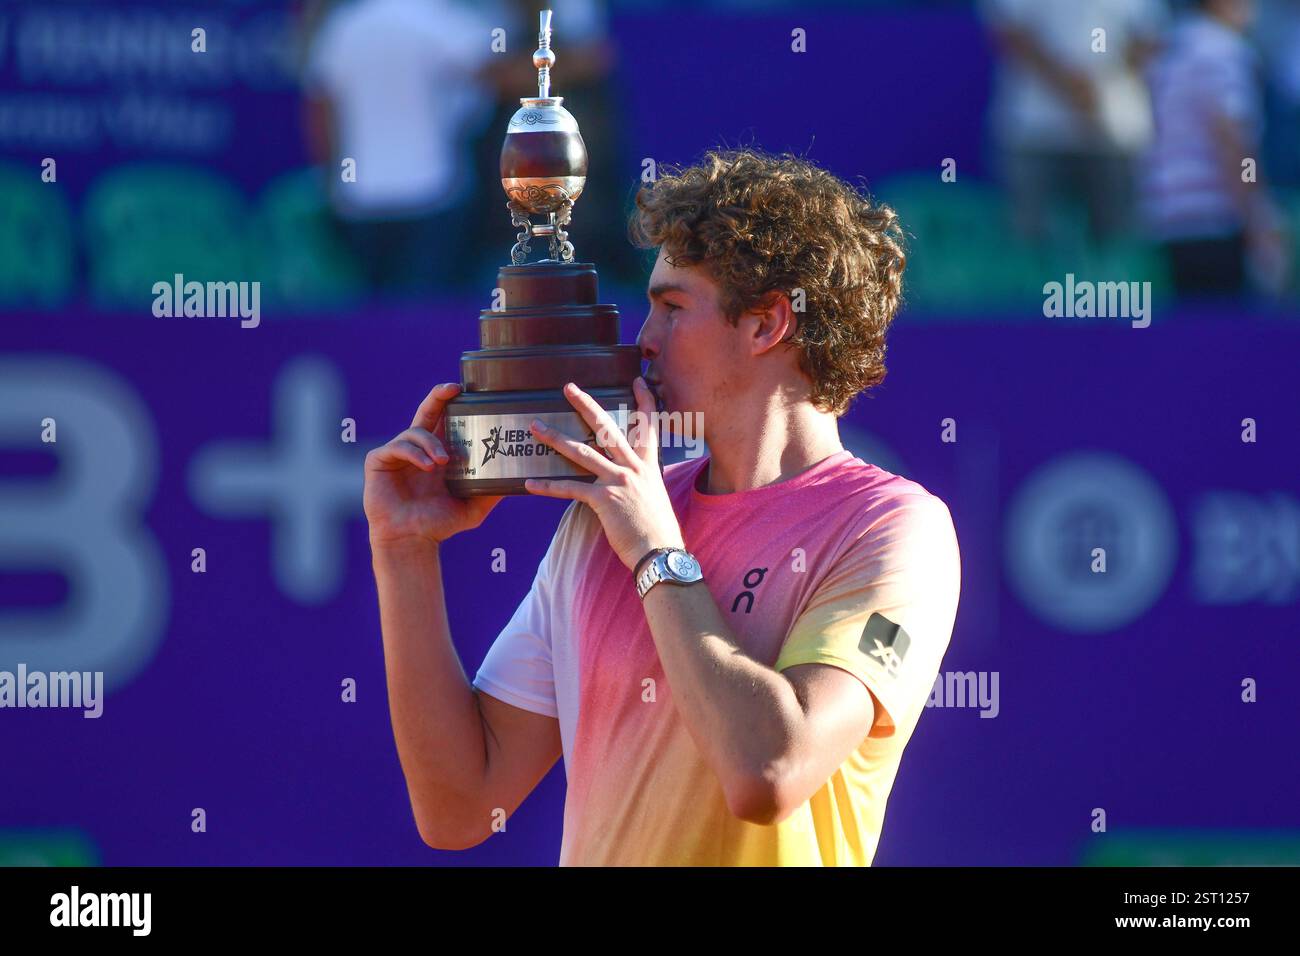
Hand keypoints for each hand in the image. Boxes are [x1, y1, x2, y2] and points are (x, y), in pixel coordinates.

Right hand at [364, 382, 502, 547]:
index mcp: (438, 453)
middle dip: (439, 396)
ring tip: (443, 462)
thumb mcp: (472, 507)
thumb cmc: (438, 524)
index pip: (446, 421)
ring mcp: (397, 453)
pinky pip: (397, 446)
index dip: (454, 404)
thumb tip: (518, 481)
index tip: (467, 391)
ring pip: (415, 431)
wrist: (411, 541)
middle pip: (427, 411)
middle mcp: (418, 448)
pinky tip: (427, 466)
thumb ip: (491, 493)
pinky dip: (414, 453)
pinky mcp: (379, 460)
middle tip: (453, 389)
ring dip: (431, 442)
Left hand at [524, 378, 684, 569]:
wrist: (659, 552)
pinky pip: (569, 489)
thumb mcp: (655, 498)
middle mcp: (633, 468)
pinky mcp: (603, 499)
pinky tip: (529, 484)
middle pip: (607, 428)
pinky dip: (547, 487)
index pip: (648, 425)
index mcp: (647, 466)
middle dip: (586, 405)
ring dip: (555, 438)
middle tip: (569, 388)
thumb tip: (629, 483)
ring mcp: (617, 481)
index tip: (637, 380)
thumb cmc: (658, 531)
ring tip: (535, 427)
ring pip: (581, 452)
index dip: (644, 401)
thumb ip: (641, 484)